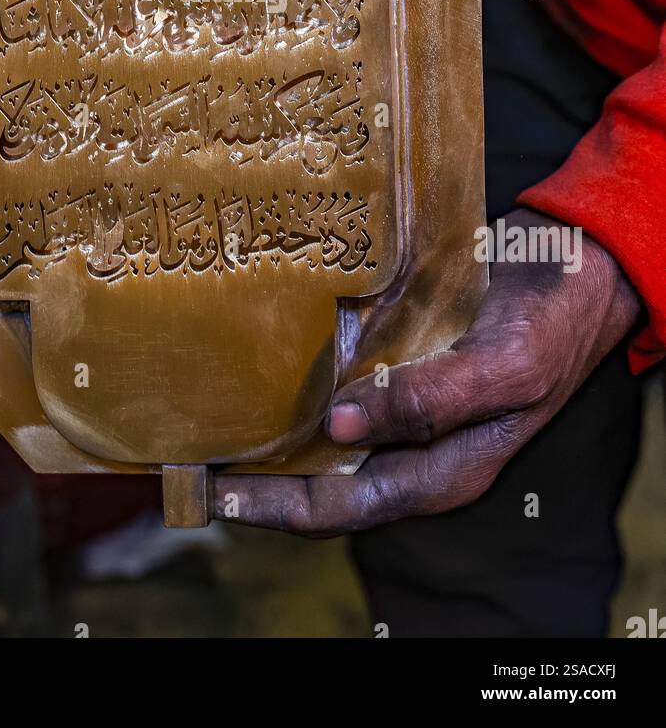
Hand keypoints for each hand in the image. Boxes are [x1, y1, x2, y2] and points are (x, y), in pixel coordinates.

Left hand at [214, 210, 640, 534]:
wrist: (578, 265)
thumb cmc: (549, 326)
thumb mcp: (502, 370)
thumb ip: (429, 403)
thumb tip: (340, 429)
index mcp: (440, 469)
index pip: (341, 508)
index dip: (275, 507)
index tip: (214, 491)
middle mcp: (414, 445)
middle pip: (321, 477)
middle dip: (259, 473)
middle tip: (193, 446)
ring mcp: (406, 402)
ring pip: (324, 429)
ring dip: (275, 422)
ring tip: (214, 402)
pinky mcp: (402, 360)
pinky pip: (340, 377)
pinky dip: (302, 371)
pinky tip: (264, 346)